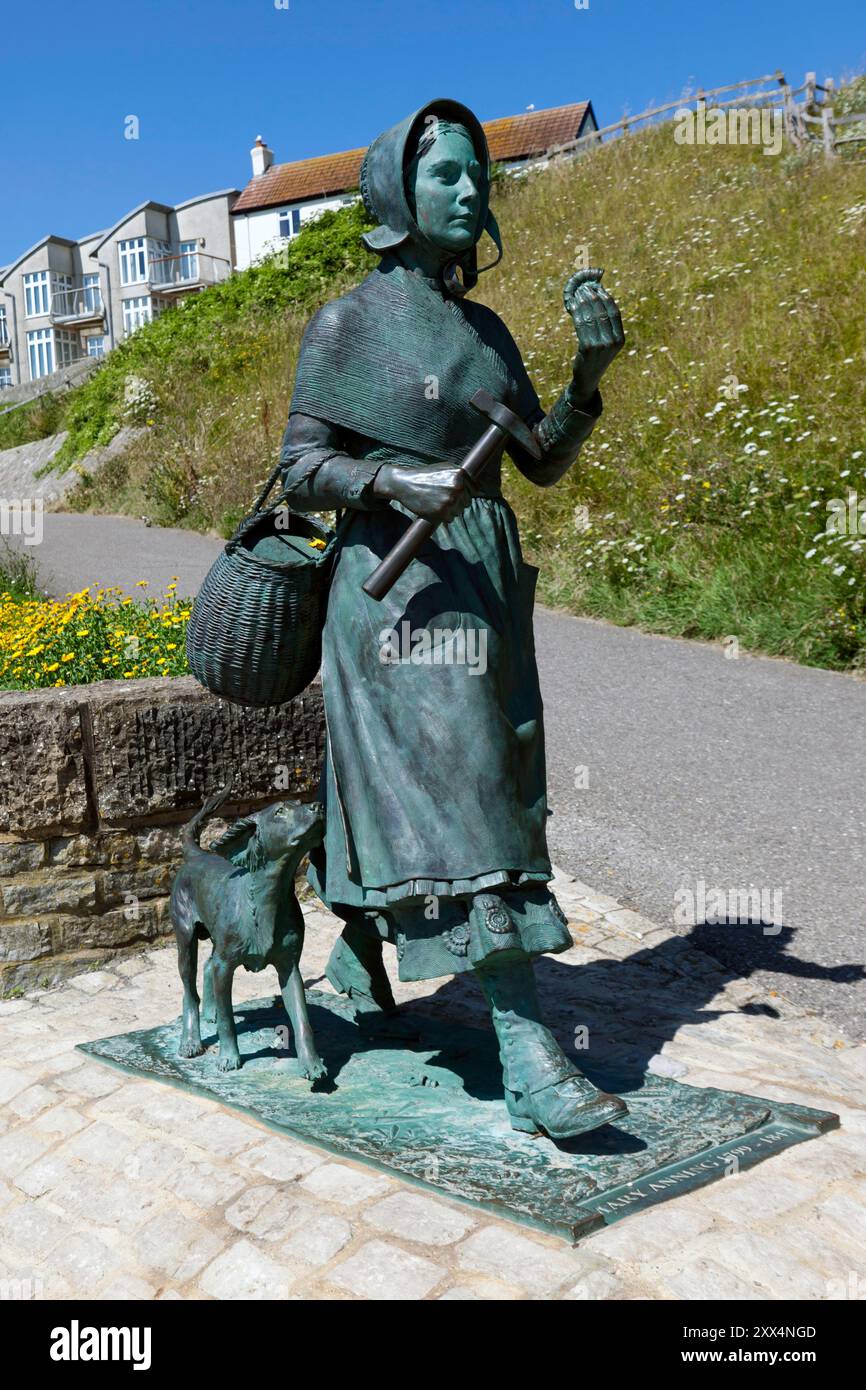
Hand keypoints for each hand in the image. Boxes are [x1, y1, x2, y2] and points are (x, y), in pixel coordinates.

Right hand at [373, 462, 470, 523]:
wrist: (405, 484)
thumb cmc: (426, 475)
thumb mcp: (446, 468)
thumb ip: (463, 476)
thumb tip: (480, 489)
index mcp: (460, 474)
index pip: (474, 490)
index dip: (463, 492)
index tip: (452, 492)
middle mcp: (457, 487)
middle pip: (467, 502)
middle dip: (457, 501)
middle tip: (441, 496)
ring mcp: (450, 501)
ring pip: (459, 511)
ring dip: (450, 509)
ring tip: (436, 501)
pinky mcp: (442, 513)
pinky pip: (450, 519)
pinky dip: (443, 516)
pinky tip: (433, 507)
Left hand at [564, 267, 624, 405]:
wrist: (588, 378)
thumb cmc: (595, 356)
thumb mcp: (606, 342)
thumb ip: (605, 324)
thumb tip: (598, 297)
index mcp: (620, 338)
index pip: (614, 313)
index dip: (606, 298)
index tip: (598, 288)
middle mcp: (613, 341)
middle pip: (602, 313)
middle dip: (593, 298)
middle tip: (585, 289)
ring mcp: (601, 345)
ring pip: (591, 317)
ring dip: (583, 304)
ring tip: (578, 295)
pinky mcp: (588, 348)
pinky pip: (582, 326)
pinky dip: (577, 314)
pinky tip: (573, 307)